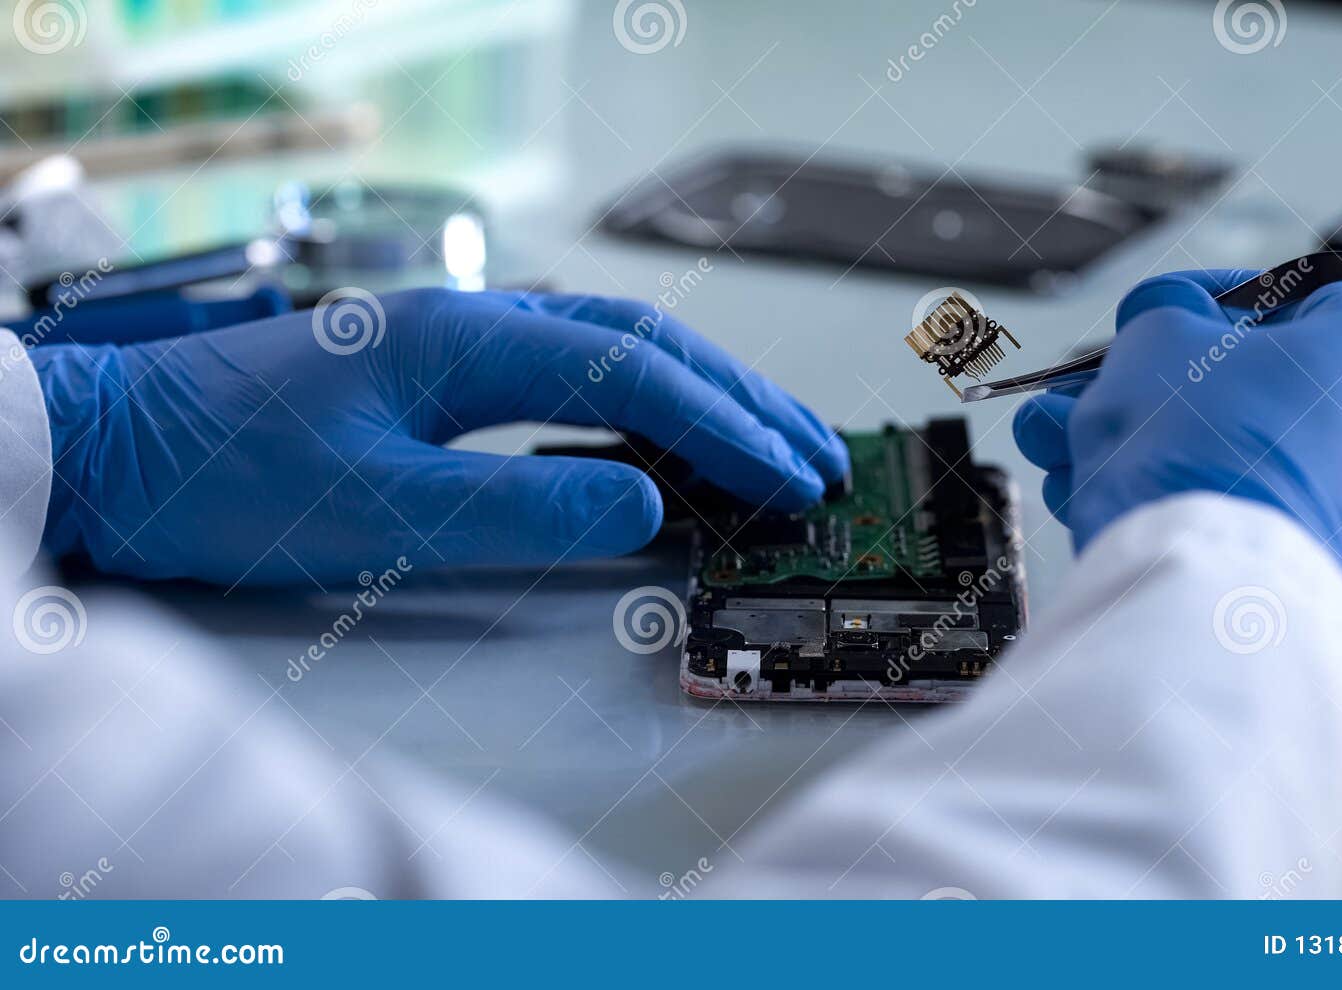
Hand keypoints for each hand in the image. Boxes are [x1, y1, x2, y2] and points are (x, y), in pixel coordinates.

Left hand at [30, 288, 847, 584]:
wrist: (117, 449)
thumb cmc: (225, 480)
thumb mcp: (375, 513)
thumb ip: (519, 510)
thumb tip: (646, 511)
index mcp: (467, 340)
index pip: (634, 375)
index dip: (726, 429)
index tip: (793, 479)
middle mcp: (477, 322)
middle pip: (645, 344)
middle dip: (740, 400)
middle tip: (817, 458)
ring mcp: (461, 342)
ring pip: (615, 353)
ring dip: (702, 396)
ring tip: (773, 445)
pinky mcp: (443, 374)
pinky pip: (573, 378)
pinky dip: (643, 408)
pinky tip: (669, 443)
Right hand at [1012, 270, 1341, 673]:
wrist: (1219, 615)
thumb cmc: (1204, 465)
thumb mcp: (1153, 341)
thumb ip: (1164, 314)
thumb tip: (1169, 319)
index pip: (1290, 303)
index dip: (1200, 313)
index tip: (1149, 331)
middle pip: (1265, 404)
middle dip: (1164, 406)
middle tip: (1094, 416)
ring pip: (1265, 482)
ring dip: (1174, 473)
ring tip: (1084, 482)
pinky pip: (1283, 555)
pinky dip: (1220, 542)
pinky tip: (1140, 540)